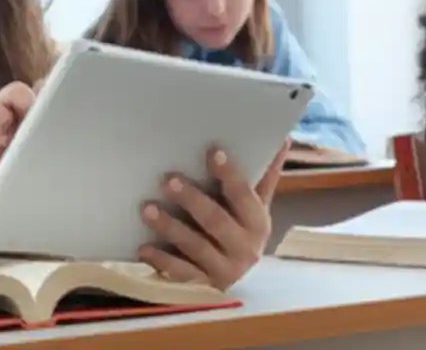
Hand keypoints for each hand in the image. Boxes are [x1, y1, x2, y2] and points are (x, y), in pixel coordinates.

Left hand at [138, 140, 289, 289]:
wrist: (236, 280)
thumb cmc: (242, 231)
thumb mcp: (255, 207)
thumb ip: (264, 176)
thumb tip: (282, 139)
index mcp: (258, 223)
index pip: (244, 196)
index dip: (230, 175)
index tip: (213, 151)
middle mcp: (244, 249)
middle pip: (217, 222)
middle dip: (192, 200)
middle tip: (168, 179)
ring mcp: (222, 269)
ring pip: (195, 247)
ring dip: (170, 227)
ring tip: (147, 208)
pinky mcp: (201, 285)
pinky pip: (179, 273)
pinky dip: (161, 260)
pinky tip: (143, 248)